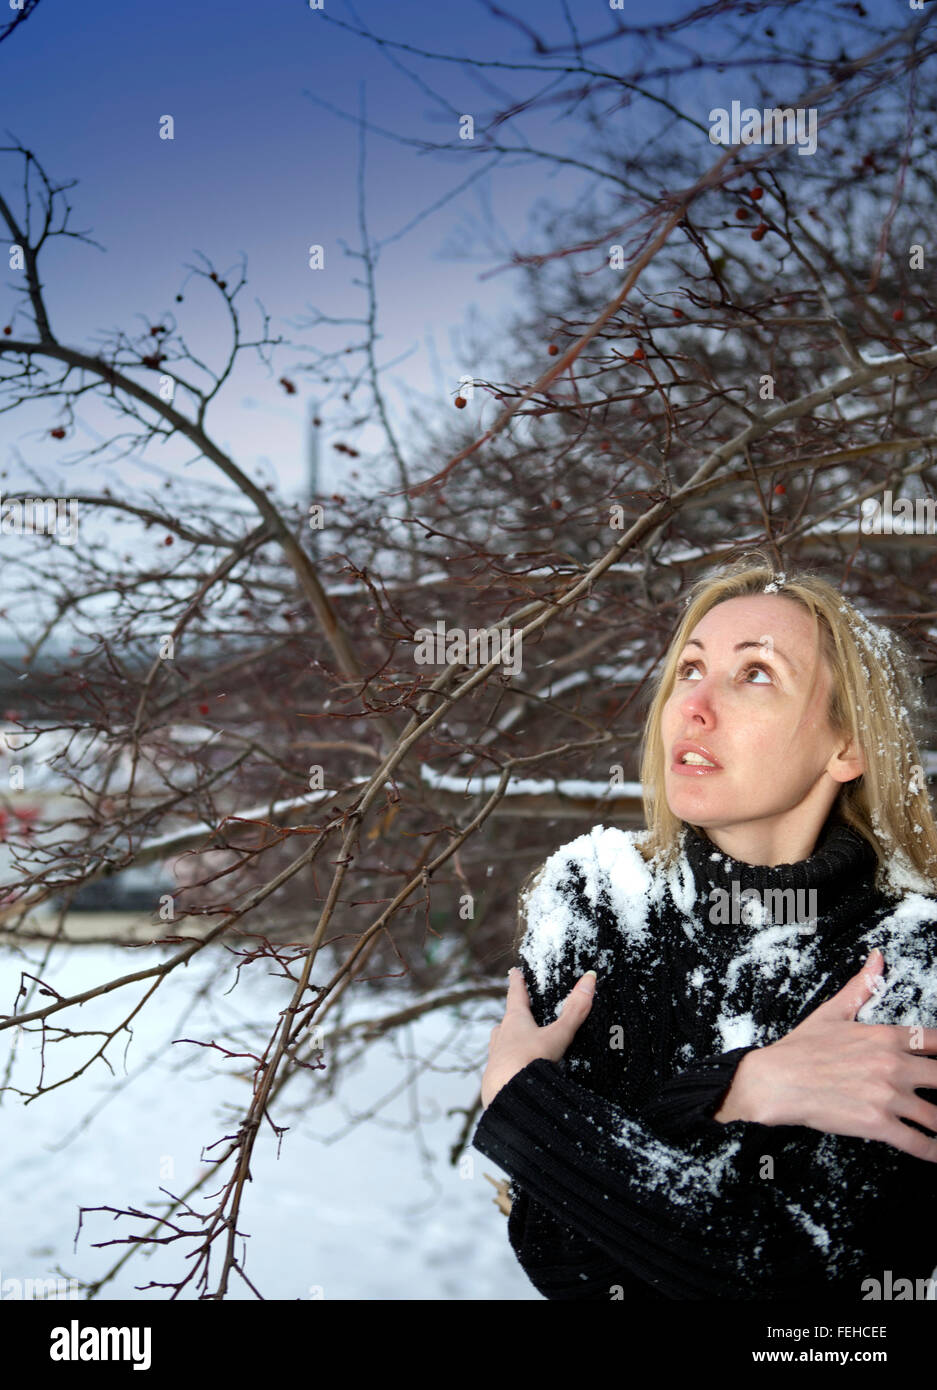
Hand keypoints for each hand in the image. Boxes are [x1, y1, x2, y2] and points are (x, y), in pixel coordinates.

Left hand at [480, 966, 595, 1108]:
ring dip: (509, 1039)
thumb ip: (574, 1010)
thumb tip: (589, 978)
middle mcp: (502, 1036)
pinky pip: (503, 1065)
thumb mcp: (558, 1035)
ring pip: (501, 1042)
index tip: (514, 972)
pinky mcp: (495, 1077)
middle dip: (514, 1015)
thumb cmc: (530, 1060)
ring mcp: (496, 1057)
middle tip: (518, 1010)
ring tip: (517, 1042)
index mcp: (515, 1021)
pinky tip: (516, 1070)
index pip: (516, 995)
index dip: (517, 982)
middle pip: (507, 1020)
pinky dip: (510, 1062)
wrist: (509, 1097)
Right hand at [715, 948, 936, 1161]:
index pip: (936, 1041)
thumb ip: (862, 986)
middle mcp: (893, 1065)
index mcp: (886, 1036)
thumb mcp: (833, 1012)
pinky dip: (933, 1151)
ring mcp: (887, 1096)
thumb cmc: (802, 1048)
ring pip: (936, 1116)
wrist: (776, 1080)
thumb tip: (878, 957)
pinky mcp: (877, 1124)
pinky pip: (918, 1142)